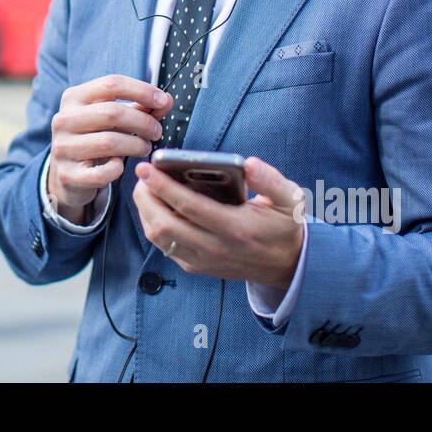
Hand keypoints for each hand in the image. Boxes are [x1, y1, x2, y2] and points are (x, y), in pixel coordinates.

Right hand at [48, 75, 172, 220]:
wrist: (69, 173)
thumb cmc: (96, 138)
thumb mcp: (113, 118)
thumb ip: (140, 107)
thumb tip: (167, 99)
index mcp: (73, 97)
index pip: (112, 84)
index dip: (142, 90)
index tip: (162, 101)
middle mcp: (62, 119)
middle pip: (112, 112)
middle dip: (143, 122)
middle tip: (157, 132)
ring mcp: (62, 147)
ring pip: (109, 142)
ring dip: (136, 145)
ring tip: (145, 148)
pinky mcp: (67, 175)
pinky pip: (103, 172)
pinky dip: (118, 169)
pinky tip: (120, 167)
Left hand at [132, 155, 303, 288]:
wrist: (288, 265)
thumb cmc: (284, 226)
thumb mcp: (290, 200)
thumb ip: (271, 180)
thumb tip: (249, 164)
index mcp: (236, 228)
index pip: (190, 207)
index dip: (163, 186)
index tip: (146, 168)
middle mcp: (216, 248)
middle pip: (165, 225)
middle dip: (146, 198)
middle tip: (141, 175)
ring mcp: (204, 261)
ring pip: (160, 239)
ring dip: (146, 212)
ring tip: (145, 188)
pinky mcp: (197, 267)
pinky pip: (165, 247)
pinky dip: (154, 225)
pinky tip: (155, 207)